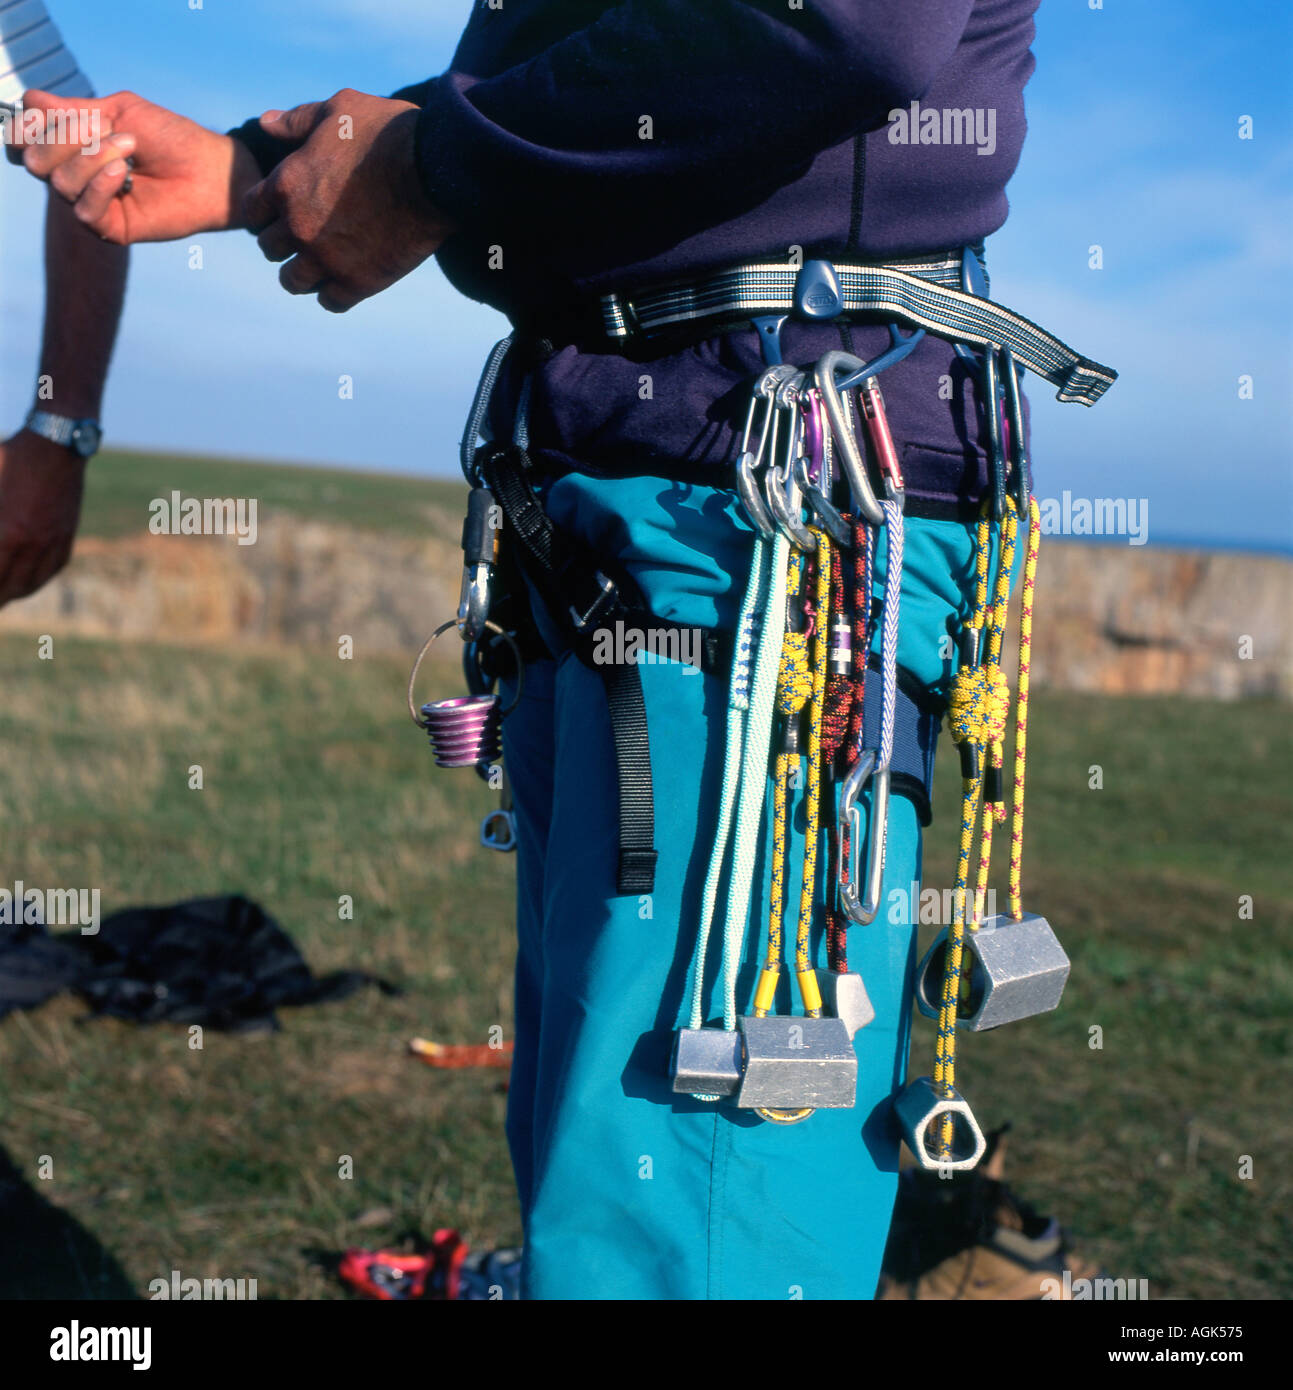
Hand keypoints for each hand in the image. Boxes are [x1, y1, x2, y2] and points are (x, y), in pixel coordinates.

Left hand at [0, 430, 87, 605]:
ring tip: (3, 599)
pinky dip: (37, 580)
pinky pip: (51, 568)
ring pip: (30, 582)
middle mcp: (30, 545)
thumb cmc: (10, 458)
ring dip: (13, 594)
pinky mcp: (66, 535)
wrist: (56, 445)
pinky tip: (28, 582)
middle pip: (7, 587)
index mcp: (6, 535)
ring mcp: (52, 542)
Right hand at [16, 89, 262, 243]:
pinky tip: (124, 176)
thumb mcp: (118, 111)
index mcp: (70, 146)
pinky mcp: (110, 228)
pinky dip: (99, 185)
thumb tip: (28, 102)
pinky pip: (82, 210)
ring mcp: (90, 203)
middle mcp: (74, 176)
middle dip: (64, 137)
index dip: (24, 127)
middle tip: (108, 131)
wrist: (208, 168)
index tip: (46, 116)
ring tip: (129, 150)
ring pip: (57, 180)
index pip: (21, 140)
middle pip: (33, 158)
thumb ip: (73, 110)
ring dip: (93, 156)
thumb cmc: (169, 137)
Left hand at [243, 90, 455, 312]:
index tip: (284, 212)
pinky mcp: (358, 282)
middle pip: (270, 249)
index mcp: (285, 184)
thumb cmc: (388, 133)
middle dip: (284, 243)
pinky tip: (346, 281)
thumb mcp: (338, 110)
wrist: (436, 171)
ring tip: (320, 268)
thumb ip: (297, 120)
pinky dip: (333, 295)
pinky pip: (330, 302)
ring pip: (293, 282)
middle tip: (305, 239)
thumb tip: (265, 122)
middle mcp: (298, 226)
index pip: (252, 212)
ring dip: (303, 275)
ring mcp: (327, 258)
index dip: (266, 212)